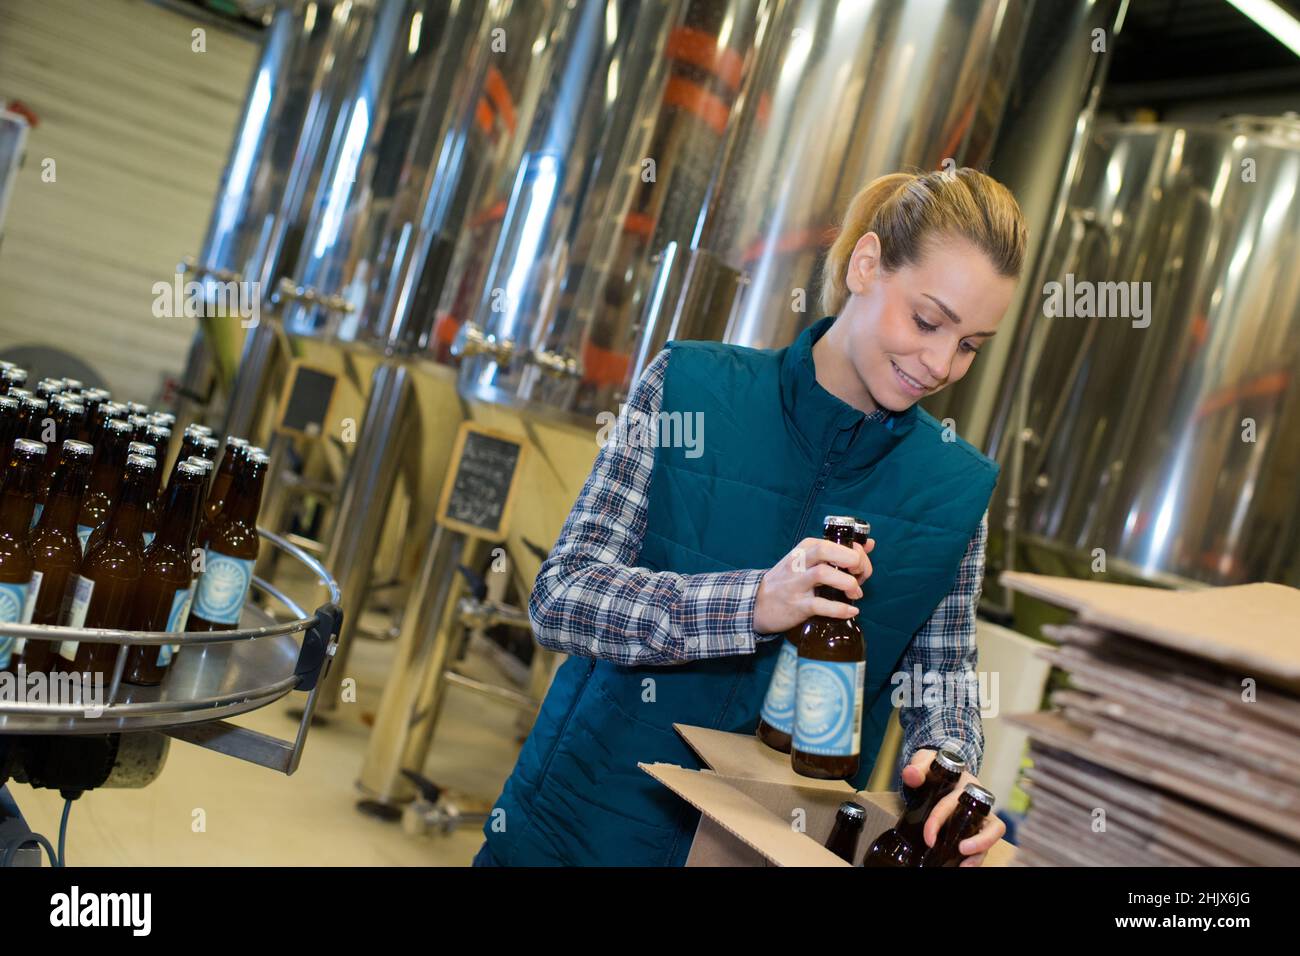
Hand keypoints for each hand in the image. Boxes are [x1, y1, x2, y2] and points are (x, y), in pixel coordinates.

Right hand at [753, 536, 874, 633]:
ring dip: (847, 583)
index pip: (833, 542)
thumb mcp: (808, 560)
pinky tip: (851, 610)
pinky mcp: (797, 606)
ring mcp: (796, 584)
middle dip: (851, 560)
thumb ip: (838, 552)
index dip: (855, 552)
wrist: (757, 603)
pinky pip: (821, 605)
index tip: (862, 566)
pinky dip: (840, 608)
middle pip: (826, 551)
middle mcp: (799, 563)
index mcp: (804, 549)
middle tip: (860, 574)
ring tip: (855, 593)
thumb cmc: (788, 580)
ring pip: (823, 574)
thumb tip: (868, 544)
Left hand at [902, 749, 1003, 866]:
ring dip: (982, 849)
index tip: (929, 838)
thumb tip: (911, 775)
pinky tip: (965, 865)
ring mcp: (982, 813)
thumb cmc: (934, 769)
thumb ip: (916, 768)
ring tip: (966, 865)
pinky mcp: (981, 825)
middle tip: (961, 850)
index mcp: (964, 781)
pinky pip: (988, 841)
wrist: (941, 771)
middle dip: (978, 839)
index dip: (941, 820)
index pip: (954, 801)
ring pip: (993, 831)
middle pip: (985, 818)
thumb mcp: (924, 763)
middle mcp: (977, 797)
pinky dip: (978, 855)